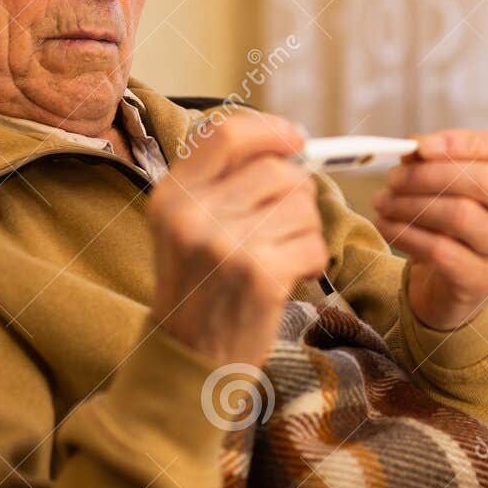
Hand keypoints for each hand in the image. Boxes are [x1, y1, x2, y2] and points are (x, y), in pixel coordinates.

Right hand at [147, 112, 327, 366]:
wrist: (191, 357)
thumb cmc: (200, 286)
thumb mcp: (186, 226)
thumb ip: (222, 181)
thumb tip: (289, 140)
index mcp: (173, 195)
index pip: (228, 134)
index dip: (271, 130)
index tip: (295, 139)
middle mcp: (194, 215)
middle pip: (278, 170)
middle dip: (297, 193)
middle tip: (285, 223)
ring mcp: (227, 244)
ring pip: (302, 206)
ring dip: (305, 230)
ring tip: (280, 254)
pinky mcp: (260, 275)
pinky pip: (315, 244)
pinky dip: (312, 260)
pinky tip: (289, 276)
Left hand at [370, 128, 487, 330]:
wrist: (456, 285)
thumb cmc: (456, 225)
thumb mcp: (453, 188)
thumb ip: (436, 161)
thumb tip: (412, 148)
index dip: (459, 142)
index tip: (418, 145)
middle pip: (484, 180)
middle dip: (430, 174)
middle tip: (392, 177)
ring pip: (460, 215)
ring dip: (411, 204)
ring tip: (382, 201)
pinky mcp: (483, 280)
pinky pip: (439, 249)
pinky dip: (405, 233)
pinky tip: (386, 225)